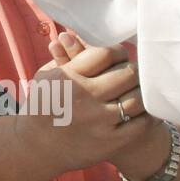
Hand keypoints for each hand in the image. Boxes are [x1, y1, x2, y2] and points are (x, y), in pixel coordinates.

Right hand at [17, 32, 153, 171]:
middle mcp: (84, 97)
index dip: (117, 52)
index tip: (118, 56)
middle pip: (127, 73)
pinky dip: (145, 114)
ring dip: (141, 92)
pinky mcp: (109, 142)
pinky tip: (141, 110)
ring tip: (136, 90)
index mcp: (68, 76)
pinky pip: (141, 123)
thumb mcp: (45, 76)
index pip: (105, 53)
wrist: (34, 147)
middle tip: (132, 73)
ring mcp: (98, 121)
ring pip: (138, 98)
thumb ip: (64, 56)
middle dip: (132, 70)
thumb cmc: (41, 105)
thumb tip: (75, 34)